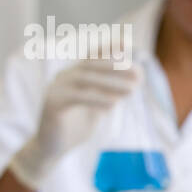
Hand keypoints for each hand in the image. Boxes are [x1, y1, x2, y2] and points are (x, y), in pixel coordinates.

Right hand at [9, 57, 142, 188]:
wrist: (52, 148)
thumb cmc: (76, 126)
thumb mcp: (97, 107)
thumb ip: (109, 94)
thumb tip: (133, 82)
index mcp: (75, 75)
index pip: (92, 57)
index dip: (108, 48)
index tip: (127, 43)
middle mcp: (64, 77)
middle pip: (91, 65)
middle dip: (117, 67)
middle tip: (139, 74)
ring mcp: (56, 89)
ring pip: (85, 78)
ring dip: (111, 83)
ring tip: (132, 91)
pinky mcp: (52, 104)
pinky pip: (76, 97)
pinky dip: (97, 99)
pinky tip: (113, 106)